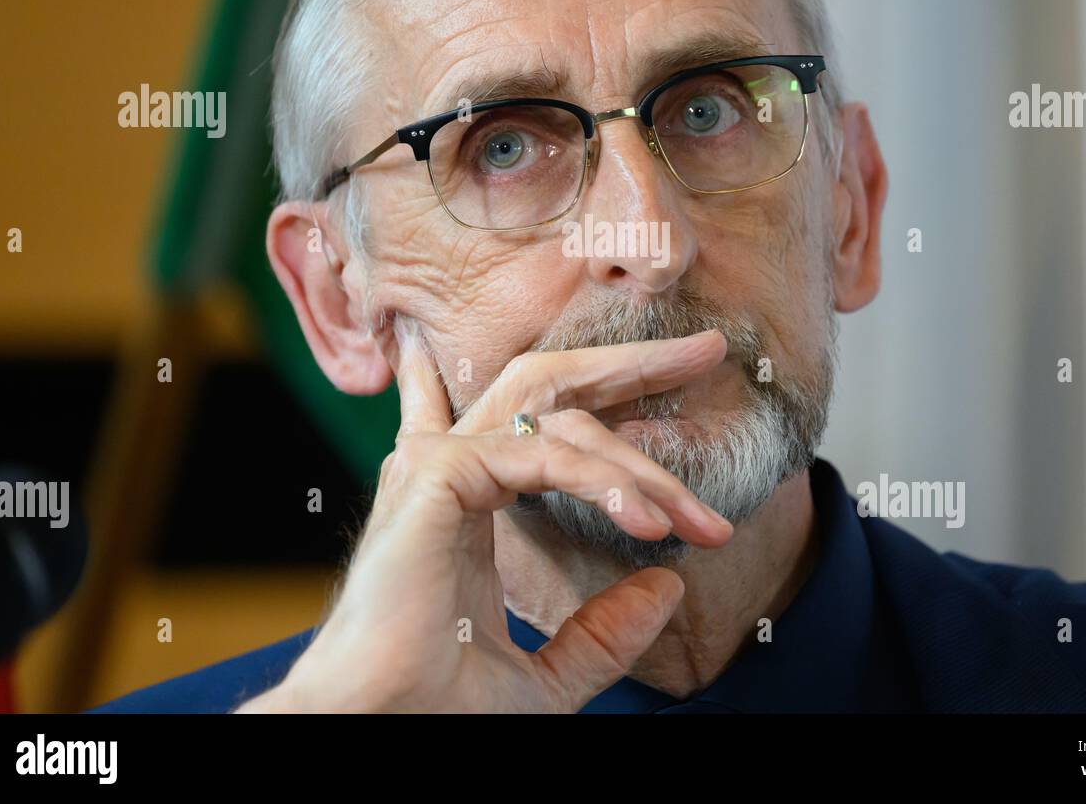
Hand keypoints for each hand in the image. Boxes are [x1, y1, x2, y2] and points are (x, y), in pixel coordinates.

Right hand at [235, 323, 733, 711]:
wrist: (382, 734)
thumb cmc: (436, 712)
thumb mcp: (546, 677)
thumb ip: (602, 634)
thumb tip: (668, 589)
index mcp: (467, 502)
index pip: (534, 419)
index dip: (601, 391)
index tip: (670, 373)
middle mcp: (450, 469)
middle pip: (551, 386)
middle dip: (631, 365)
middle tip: (704, 352)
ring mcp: (439, 465)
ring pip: (562, 424)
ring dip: (640, 465)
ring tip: (699, 520)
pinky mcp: (436, 473)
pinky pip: (542, 455)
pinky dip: (603, 484)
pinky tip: (648, 523)